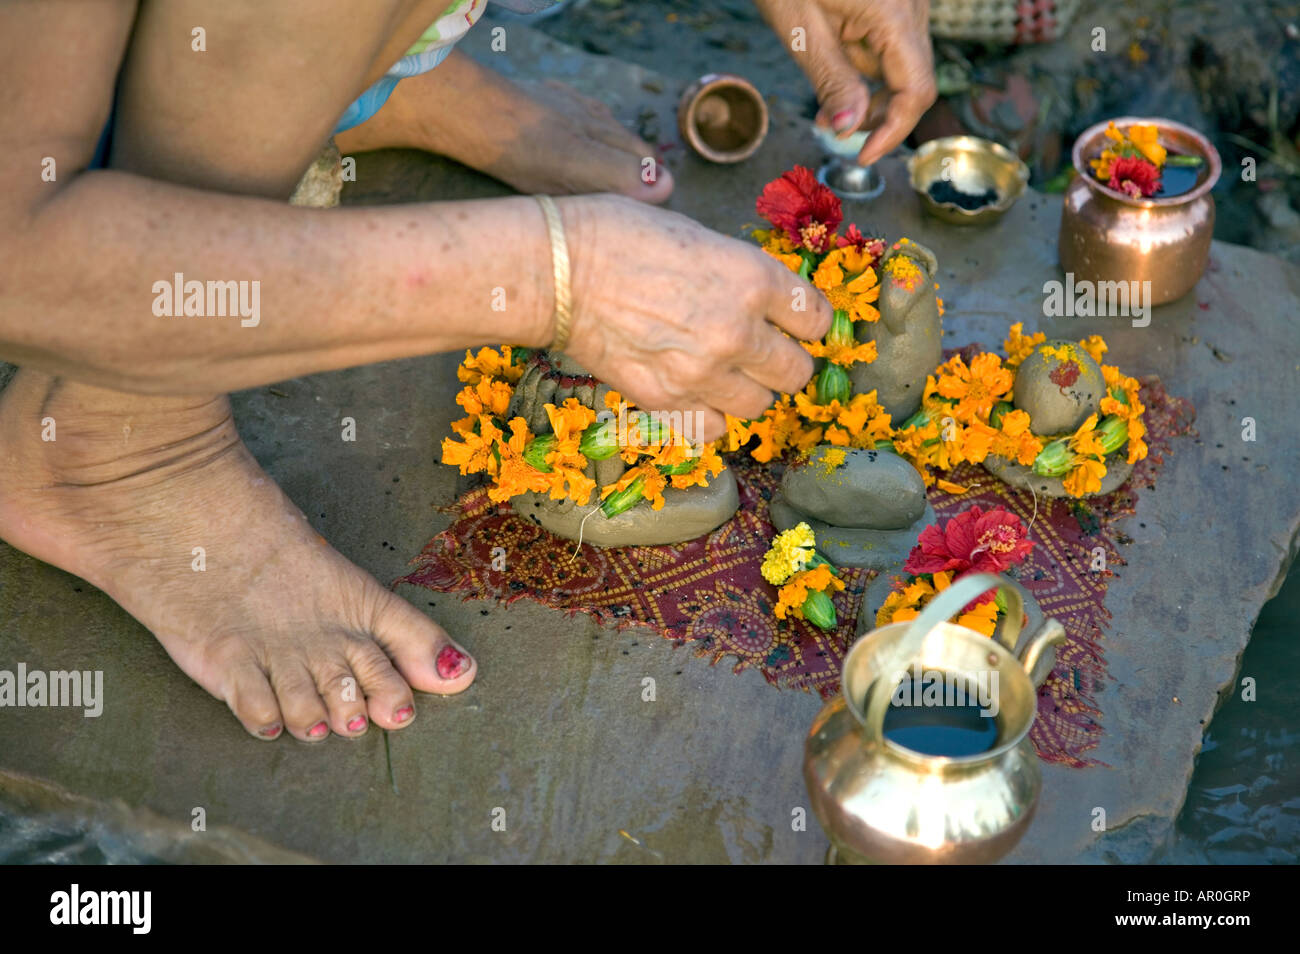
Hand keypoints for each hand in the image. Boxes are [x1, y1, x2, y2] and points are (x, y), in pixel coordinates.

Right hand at [556, 195, 832, 442]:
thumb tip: (756, 299)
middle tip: (762, 353)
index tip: (796, 325)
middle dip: (783, 362)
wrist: (559, 271)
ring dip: (747, 391)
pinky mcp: (669, 402)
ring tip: (723, 373)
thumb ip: (737, 274)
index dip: (807, 323)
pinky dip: (711, 416)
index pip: (815, 319)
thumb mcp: (697, 236)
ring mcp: (704, 373)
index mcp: (753, 278)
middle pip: (796, 372)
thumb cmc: (618, 235)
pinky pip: (716, 428)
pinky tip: (695, 393)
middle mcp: (739, 331)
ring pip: (760, 405)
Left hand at [755, 0, 936, 164]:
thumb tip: (848, 131)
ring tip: (825, 106)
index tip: (862, 156)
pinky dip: (868, 71)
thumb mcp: (803, 33)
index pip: (917, 91)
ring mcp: (908, 5)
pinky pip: (892, 48)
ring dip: (871, 96)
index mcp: (894, 16)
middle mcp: (913, 9)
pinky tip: (836, 73)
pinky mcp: (896, 5)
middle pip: (915, 82)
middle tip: (830, 127)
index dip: (893, 132)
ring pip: (904, 68)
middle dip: (877, 116)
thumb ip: (832, 83)